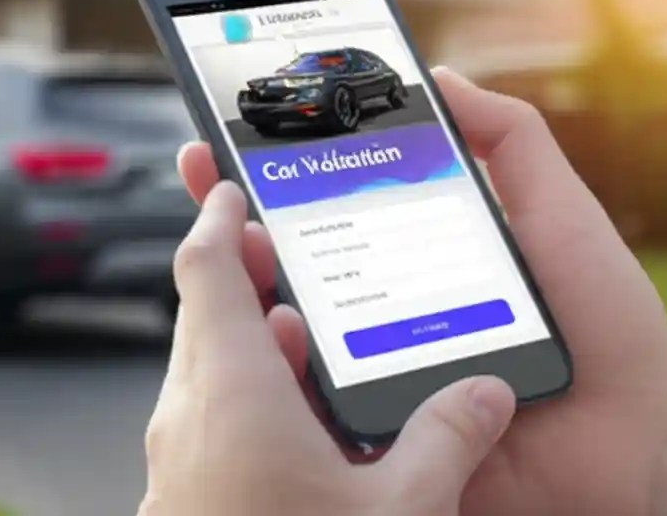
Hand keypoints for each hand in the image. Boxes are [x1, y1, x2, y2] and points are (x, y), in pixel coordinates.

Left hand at [139, 181, 518, 515]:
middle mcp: (190, 417)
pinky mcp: (187, 499)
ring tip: (316, 336)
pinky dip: (250, 398)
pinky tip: (306, 428)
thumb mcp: (398, 515)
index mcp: (231, 394)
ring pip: (207, 370)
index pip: (205, 269)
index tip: (230, 184)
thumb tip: (485, 394)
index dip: (217, 216)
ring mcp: (181, 463)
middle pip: (203, 313)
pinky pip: (211, 421)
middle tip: (293, 253)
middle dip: (246, 275)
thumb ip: (446, 442)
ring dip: (252, 342)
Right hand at [176, 67, 666, 514]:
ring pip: (295, 337)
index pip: (336, 211)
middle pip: (299, 270)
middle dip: (241, 225)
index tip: (234, 139)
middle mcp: (391, 314)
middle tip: (209, 182)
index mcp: (421, 260)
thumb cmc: (608, 326)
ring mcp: (384, 376)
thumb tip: (441, 76)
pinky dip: (290, 373)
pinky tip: (275, 329)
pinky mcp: (387, 436)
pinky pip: (321, 409)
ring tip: (236, 246)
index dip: (282, 177)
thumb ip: (508, 137)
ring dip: (254, 289)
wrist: (641, 437)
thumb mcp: (557, 208)